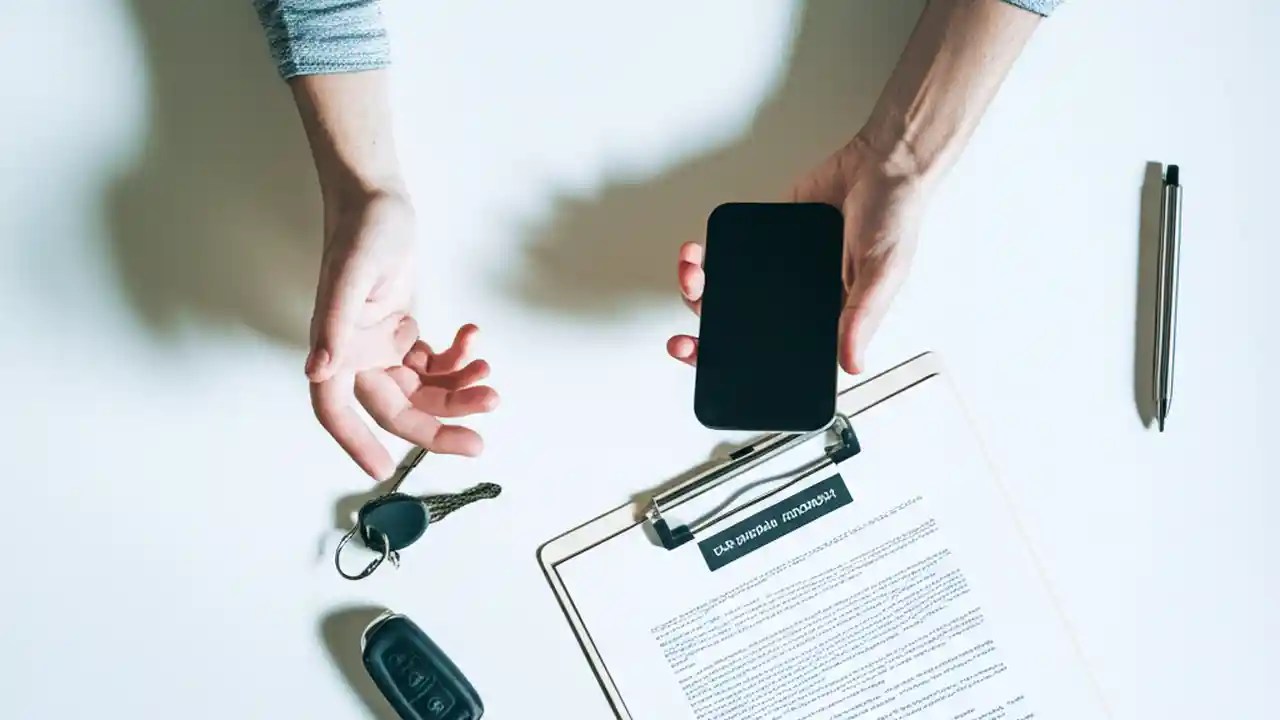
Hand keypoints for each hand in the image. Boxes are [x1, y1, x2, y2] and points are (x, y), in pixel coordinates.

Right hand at [306, 191, 498, 479]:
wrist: (377, 198)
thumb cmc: (361, 229)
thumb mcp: (352, 272)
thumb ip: (336, 324)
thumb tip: (318, 371)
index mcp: (336, 348)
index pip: (336, 410)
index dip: (355, 443)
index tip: (383, 470)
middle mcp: (357, 354)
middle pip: (397, 407)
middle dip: (439, 425)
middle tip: (479, 441)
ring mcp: (381, 345)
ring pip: (422, 390)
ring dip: (457, 391)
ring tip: (489, 380)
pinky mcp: (401, 331)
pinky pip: (432, 364)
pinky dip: (457, 360)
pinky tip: (474, 339)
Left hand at [667, 135, 927, 373]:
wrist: (880, 163)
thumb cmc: (896, 218)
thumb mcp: (883, 272)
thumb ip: (863, 316)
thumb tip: (852, 363)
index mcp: (829, 318)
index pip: (779, 354)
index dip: (742, 364)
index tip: (713, 366)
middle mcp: (799, 299)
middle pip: (743, 328)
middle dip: (707, 335)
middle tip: (681, 342)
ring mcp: (779, 271)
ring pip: (729, 291)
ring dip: (700, 289)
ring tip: (691, 275)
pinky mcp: (767, 239)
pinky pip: (730, 254)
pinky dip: (709, 256)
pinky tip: (699, 252)